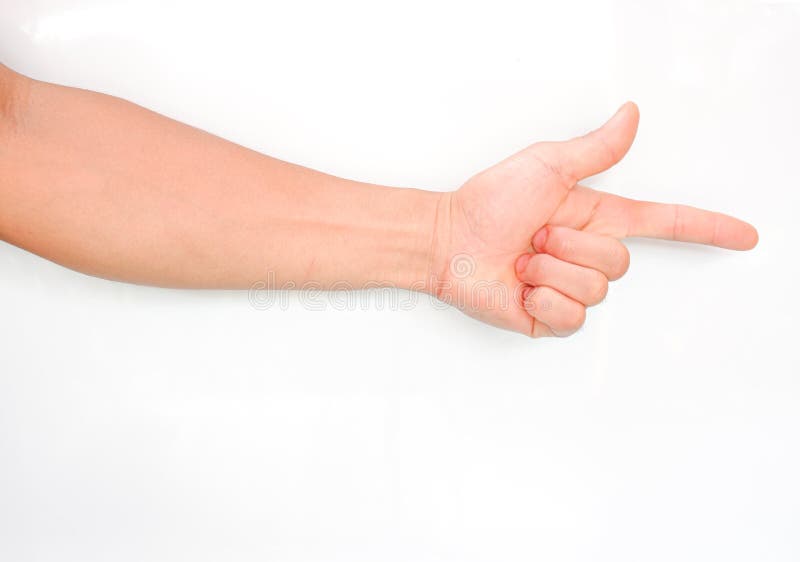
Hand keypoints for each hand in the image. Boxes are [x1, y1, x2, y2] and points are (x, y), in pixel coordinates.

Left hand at [430, 102, 757, 336]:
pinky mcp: (551, 317)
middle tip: (536, 235)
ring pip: (595, 289)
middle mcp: (587, 254)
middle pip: (619, 263)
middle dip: (572, 246)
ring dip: (551, 270)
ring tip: (523, 258)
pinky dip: (541, 299)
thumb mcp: (546, 166)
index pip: (663, 224)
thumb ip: (594, 150)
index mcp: (595, 218)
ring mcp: (570, 288)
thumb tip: (630, 116)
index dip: (705, 228)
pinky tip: (521, 287)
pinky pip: (571, 317)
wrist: (448, 240)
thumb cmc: (489, 202)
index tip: (743, 234)